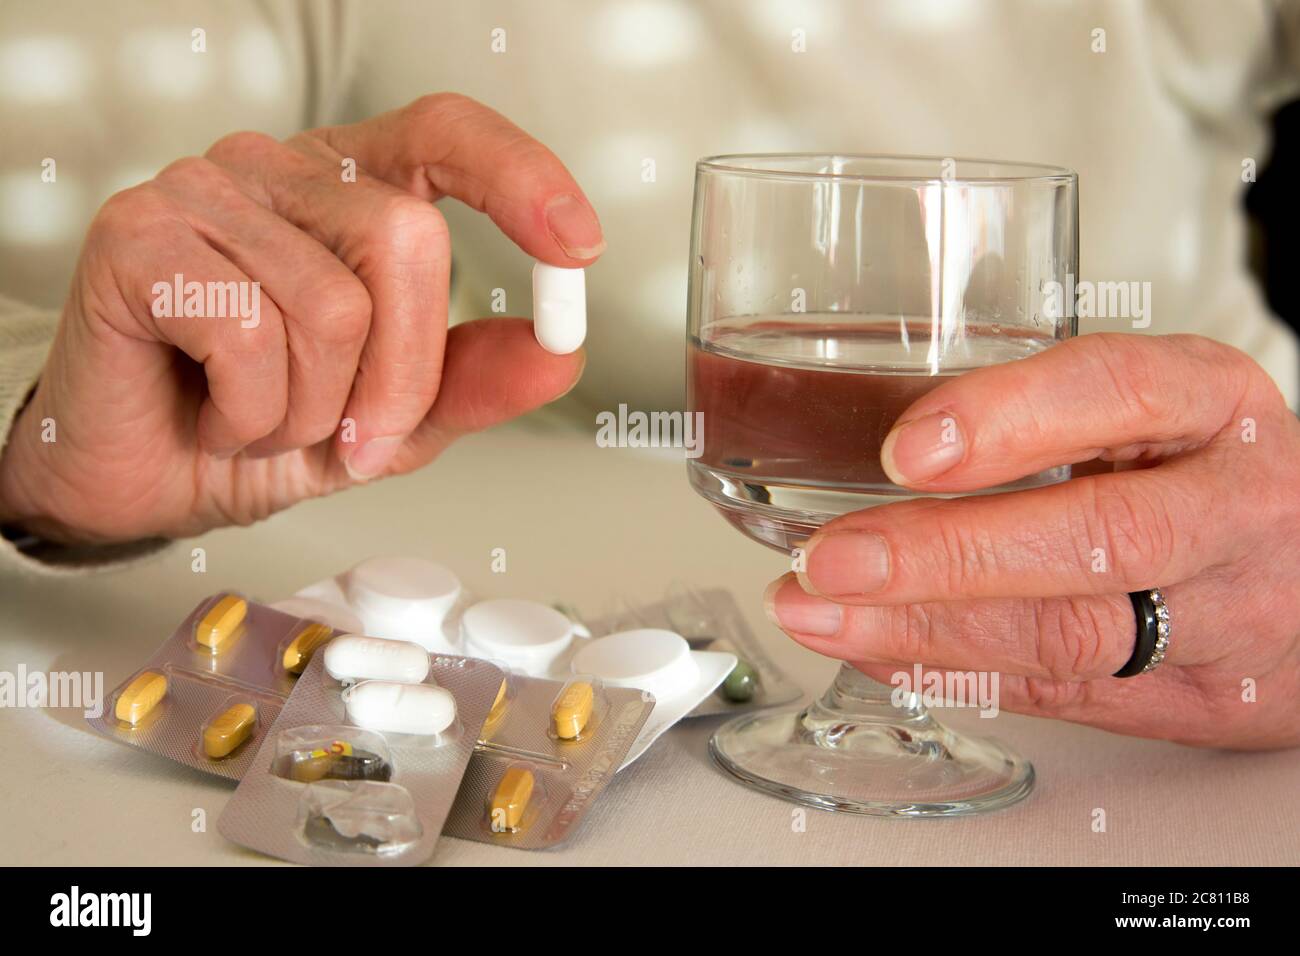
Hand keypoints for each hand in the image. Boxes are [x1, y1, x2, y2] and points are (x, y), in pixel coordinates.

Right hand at [0, 94, 601, 542]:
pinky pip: (247, 333)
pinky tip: (213, 411)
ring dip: (313, 410)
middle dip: (402, 375)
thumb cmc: (254, 426)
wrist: (140, 481)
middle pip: (405, 239)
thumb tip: (558, 349)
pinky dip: (250, 412)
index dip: (519, 177)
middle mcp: (275, 172)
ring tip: (262, 418)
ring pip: (332, 306)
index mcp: (343, 190)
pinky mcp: (137, 238)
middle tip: (358, 437)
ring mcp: (202, 194)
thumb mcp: (388, 418)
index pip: (445, 135)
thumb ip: (469, 379)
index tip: (575, 247)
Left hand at [764, 333, 1299, 748]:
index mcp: (1211, 405)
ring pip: (1072, 631)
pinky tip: (872, 651)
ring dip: (925, 627)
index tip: (906, 448)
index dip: (1009, 418)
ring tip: (819, 613)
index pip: (1120, 393)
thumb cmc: (1205, 473)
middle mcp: (1228, 506)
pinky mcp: (1188, 694)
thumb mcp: (1153, 408)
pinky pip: (1061, 692)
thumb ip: (1038, 409)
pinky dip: (953, 671)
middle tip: (833, 559)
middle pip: (1097, 535)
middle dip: (946, 553)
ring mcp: (1219, 611)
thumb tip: (861, 418)